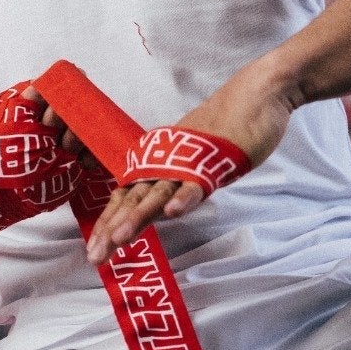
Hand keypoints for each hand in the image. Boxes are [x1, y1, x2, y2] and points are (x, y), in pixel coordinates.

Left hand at [75, 64, 297, 262]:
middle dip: (112, 229)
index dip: (109, 222)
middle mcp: (168, 163)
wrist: (256, 93)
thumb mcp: (195, 158)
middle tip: (94, 256)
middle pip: (134, 199)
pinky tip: (172, 214)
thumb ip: (179, 179)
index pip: (127, 196)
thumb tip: (166, 203)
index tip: (96, 249)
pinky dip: (185, 198)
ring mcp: (190, 162)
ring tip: (119, 239)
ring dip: (138, 216)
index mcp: (160, 163)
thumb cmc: (227, 125)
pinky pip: (198, 182)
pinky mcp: (216, 159)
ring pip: (159, 193)